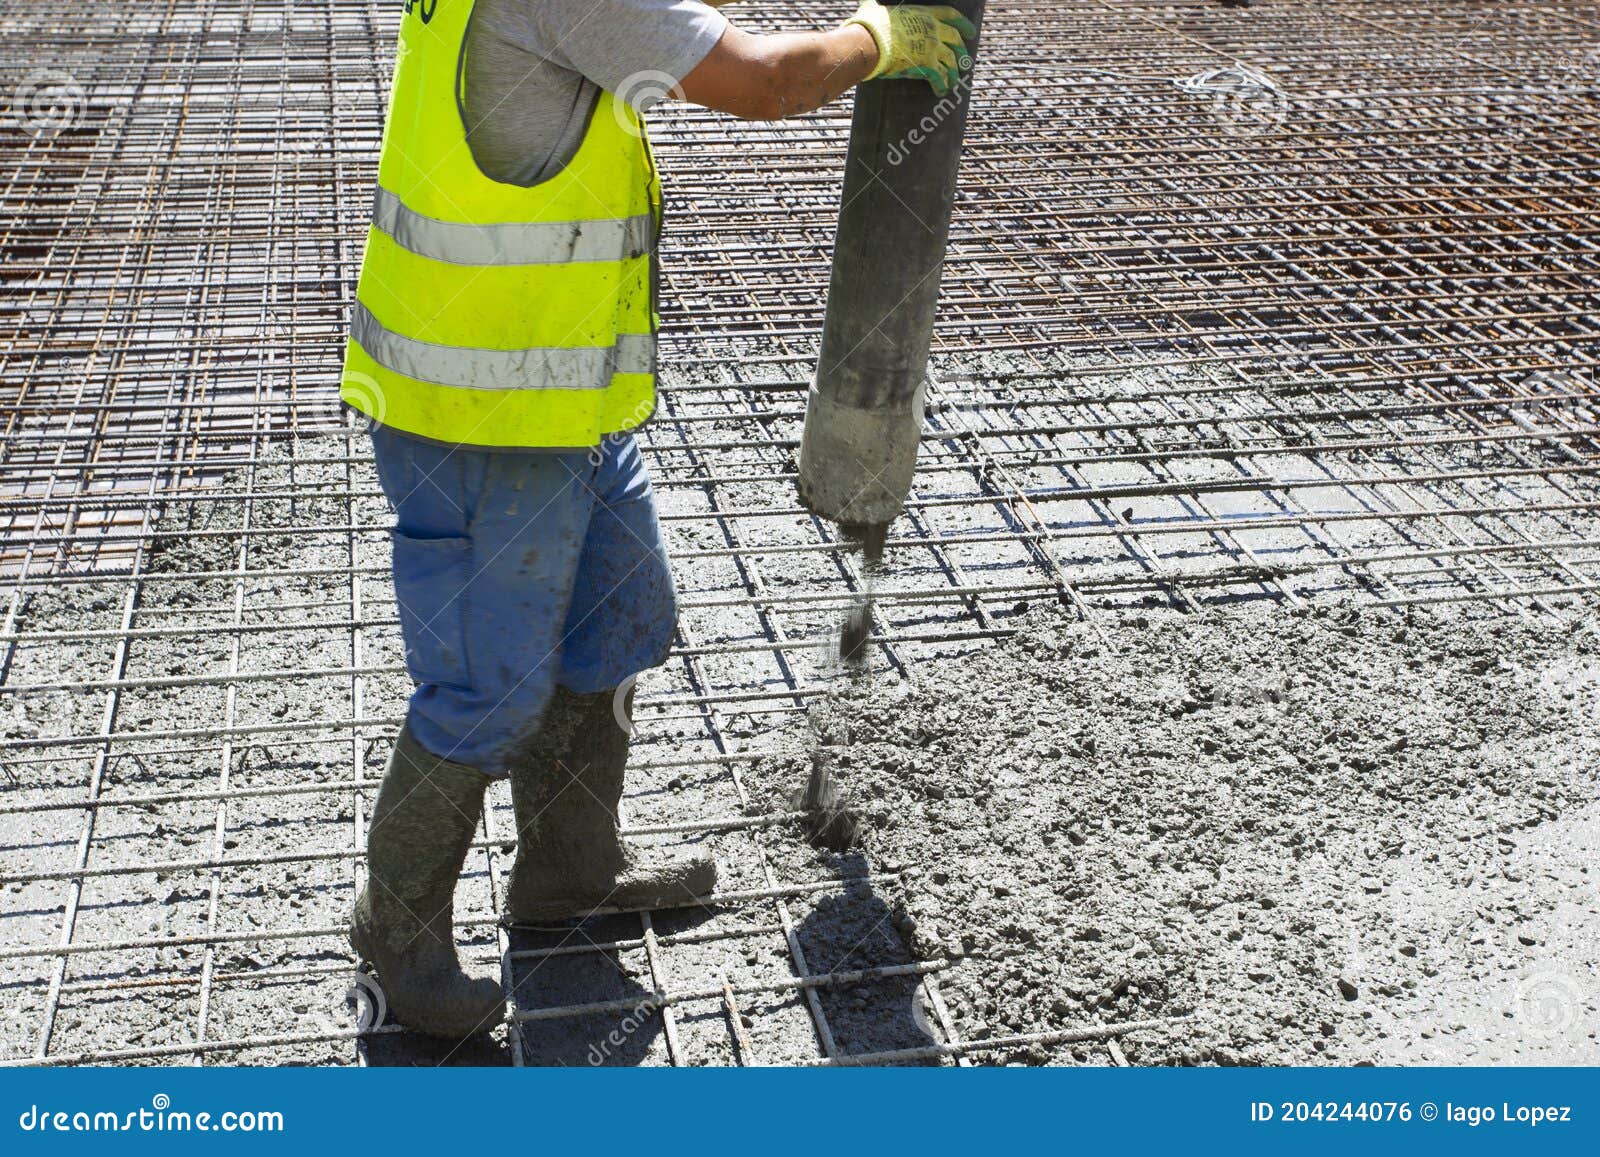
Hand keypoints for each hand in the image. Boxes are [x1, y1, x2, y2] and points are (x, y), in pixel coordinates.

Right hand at [843, 1, 975, 94]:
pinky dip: (942, 85)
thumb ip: (877, 6)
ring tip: (954, 82)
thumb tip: (869, 3)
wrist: (871, 42)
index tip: (971, 32)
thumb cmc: (871, 25)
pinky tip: (941, 91)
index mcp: (924, 14)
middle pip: (955, 40)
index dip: (963, 23)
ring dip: (953, 73)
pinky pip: (940, 77)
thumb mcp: (876, 9)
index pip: (951, 15)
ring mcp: (932, 48)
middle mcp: (933, 30)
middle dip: (962, 51)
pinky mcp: (927, 65)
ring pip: (951, 61)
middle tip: (965, 61)